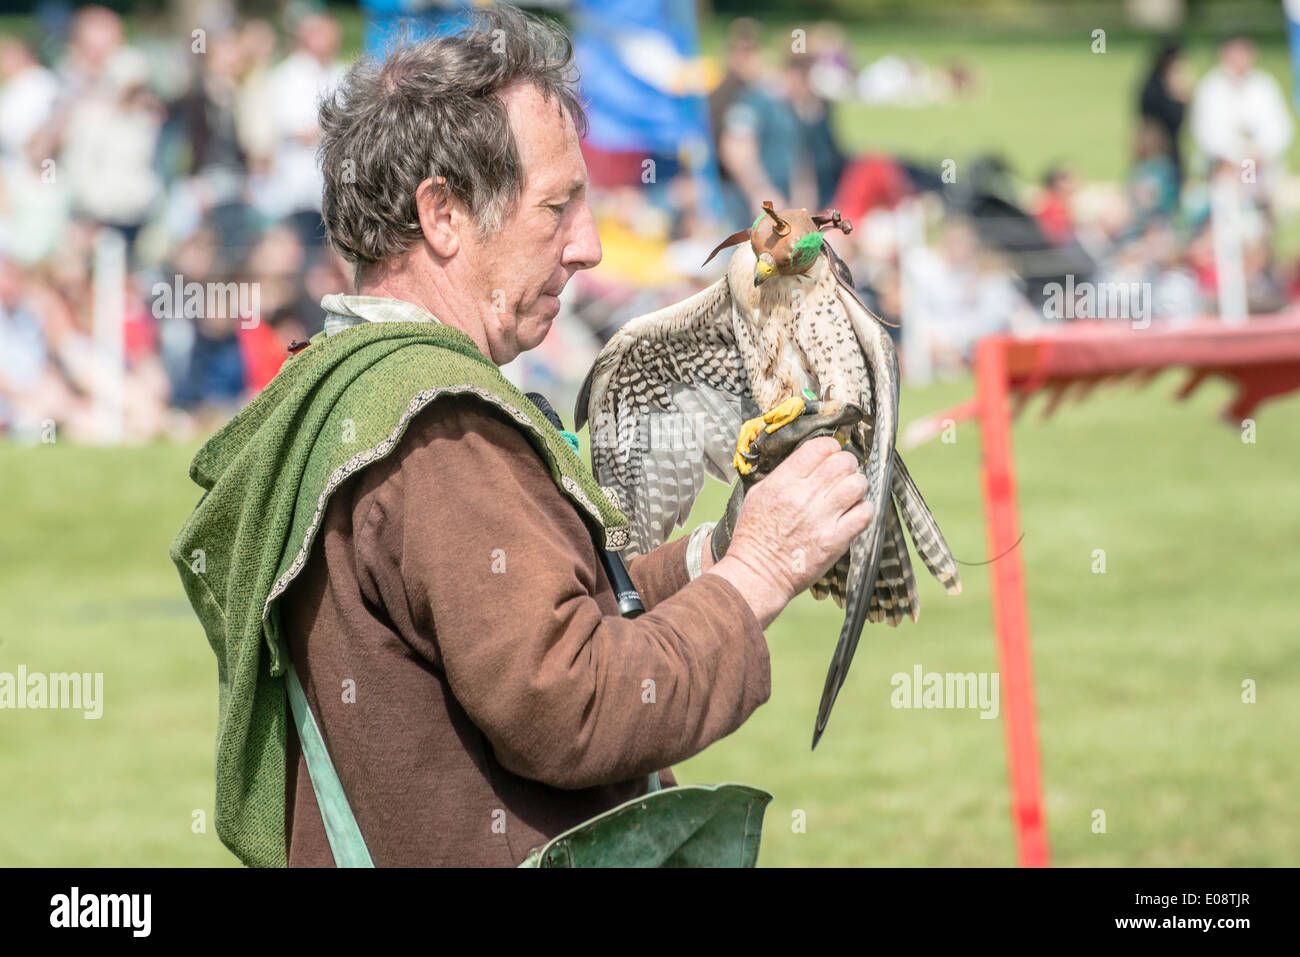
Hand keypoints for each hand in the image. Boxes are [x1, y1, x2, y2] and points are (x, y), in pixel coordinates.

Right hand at [707, 437, 873, 627]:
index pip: (819, 448)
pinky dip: (863, 510)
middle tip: (842, 474)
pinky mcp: (835, 540)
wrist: (758, 573)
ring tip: (849, 493)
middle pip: (843, 462)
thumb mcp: (758, 494)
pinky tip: (853, 513)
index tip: (830, 455)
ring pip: (857, 484)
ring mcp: (822, 518)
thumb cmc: (755, 535)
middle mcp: (804, 496)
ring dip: (857, 485)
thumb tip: (808, 460)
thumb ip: (783, 474)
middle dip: (847, 464)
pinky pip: (864, 513)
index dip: (830, 448)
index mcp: (783, 482)